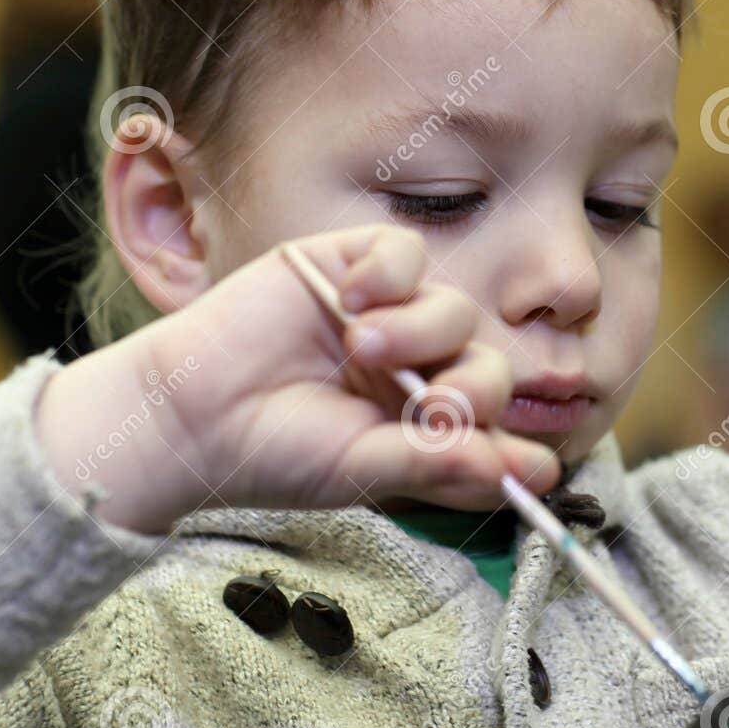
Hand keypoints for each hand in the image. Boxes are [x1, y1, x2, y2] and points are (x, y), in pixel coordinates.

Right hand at [35, 225, 561, 533]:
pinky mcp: (351, 263)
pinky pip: (407, 252)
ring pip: (455, 308)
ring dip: (419, 332)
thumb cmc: (276, 452)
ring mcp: (388, 314)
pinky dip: (391, 273)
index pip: (495, 425)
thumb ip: (446, 466)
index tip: (528, 469)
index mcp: (424, 422)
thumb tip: (535, 475)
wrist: (193, 415)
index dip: (512, 442)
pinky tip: (351, 299)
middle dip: (471, 389)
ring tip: (361, 348)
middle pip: (488, 364)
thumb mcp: (367, 471)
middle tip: (429, 407)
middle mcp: (416, 367)